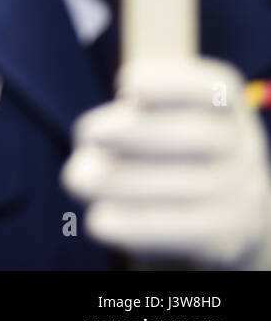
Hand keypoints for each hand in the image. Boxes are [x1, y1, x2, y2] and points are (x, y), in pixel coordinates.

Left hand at [62, 57, 270, 267]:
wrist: (225, 213)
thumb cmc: (170, 150)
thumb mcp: (158, 119)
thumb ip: (124, 121)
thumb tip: (87, 160)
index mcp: (226, 107)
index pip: (215, 87)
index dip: (170, 83)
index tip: (126, 85)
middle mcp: (240, 148)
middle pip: (197, 134)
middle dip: (135, 131)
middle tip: (89, 133)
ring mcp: (238, 195)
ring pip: (185, 185)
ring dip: (121, 181)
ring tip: (80, 180)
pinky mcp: (223, 237)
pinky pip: (180, 230)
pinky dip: (133, 224)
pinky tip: (98, 219)